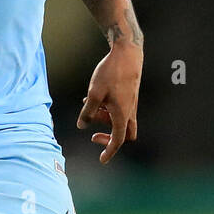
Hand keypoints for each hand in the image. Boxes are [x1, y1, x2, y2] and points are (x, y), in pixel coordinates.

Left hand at [77, 42, 141, 163]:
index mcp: (122, 114)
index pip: (118, 140)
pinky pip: (119, 109)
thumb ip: (88, 112)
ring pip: (120, 121)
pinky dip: (108, 110)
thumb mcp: (94, 94)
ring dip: (105, 120)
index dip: (109, 151)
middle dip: (110, 138)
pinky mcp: (129, 95)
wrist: (128, 53)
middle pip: (125, 134)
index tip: (102, 161)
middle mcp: (129, 111)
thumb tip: (82, 126)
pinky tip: (94, 99)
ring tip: (88, 108)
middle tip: (94, 137)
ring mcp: (131, 103)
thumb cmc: (111, 73)